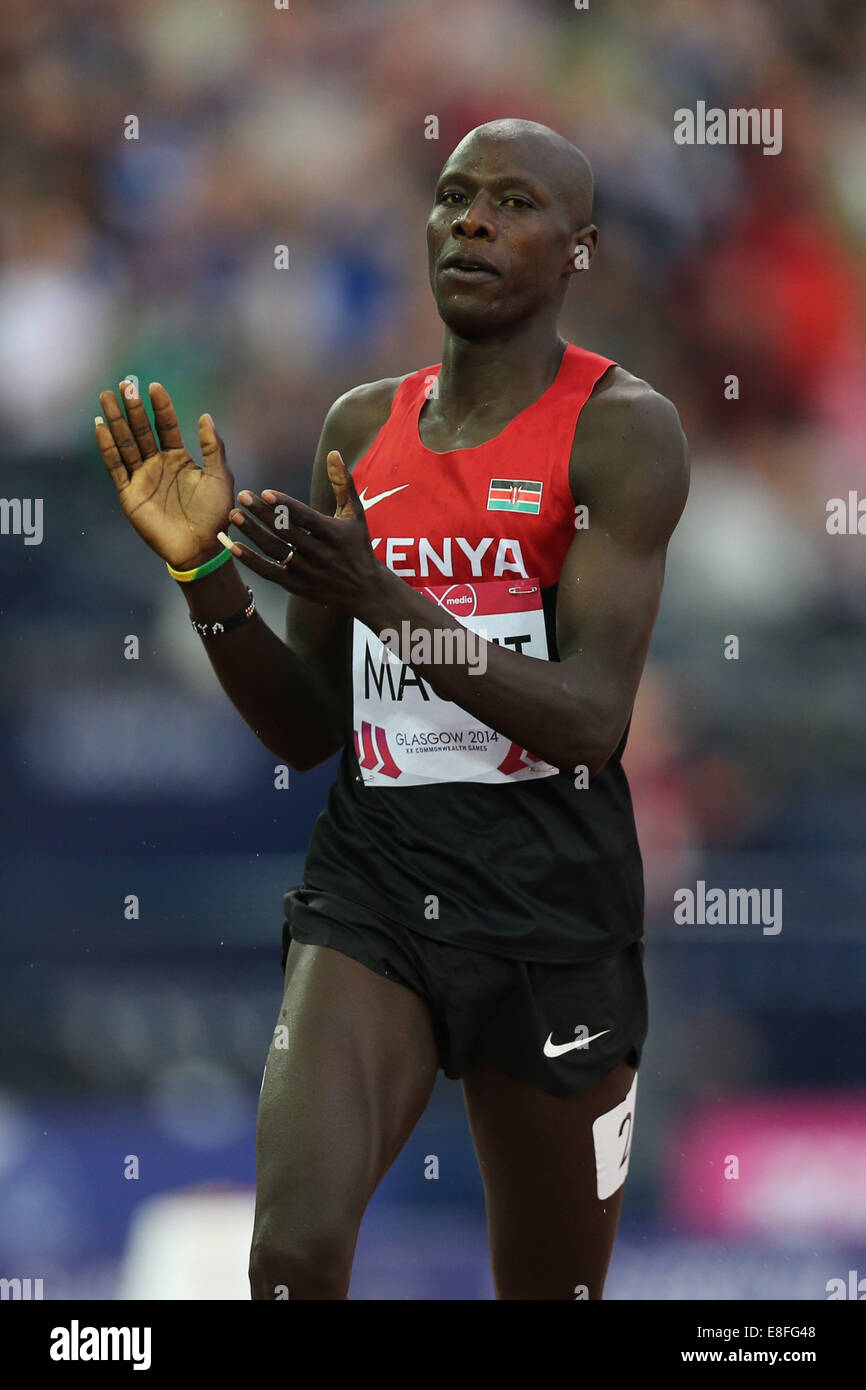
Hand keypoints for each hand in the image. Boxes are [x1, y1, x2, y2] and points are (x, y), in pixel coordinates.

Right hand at [96, 380, 234, 570]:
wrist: (201, 547)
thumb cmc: (215, 514)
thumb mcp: (220, 477)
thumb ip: (213, 447)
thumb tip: (205, 416)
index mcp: (179, 459)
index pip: (165, 426)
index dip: (160, 407)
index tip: (155, 386)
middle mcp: (157, 465)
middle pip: (141, 431)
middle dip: (132, 408)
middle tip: (124, 384)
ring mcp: (142, 478)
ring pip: (125, 444)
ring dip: (115, 421)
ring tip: (106, 397)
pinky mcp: (130, 494)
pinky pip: (116, 467)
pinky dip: (107, 448)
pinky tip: (100, 427)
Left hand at [223, 451, 382, 611]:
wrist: (365, 590)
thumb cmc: (357, 545)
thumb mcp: (355, 514)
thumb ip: (343, 483)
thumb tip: (334, 453)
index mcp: (333, 534)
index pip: (306, 518)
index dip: (285, 506)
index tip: (265, 493)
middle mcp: (320, 554)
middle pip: (286, 532)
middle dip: (262, 514)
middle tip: (242, 497)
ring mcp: (307, 571)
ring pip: (275, 550)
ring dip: (253, 533)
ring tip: (234, 515)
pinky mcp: (297, 586)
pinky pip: (269, 571)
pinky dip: (250, 559)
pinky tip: (232, 545)